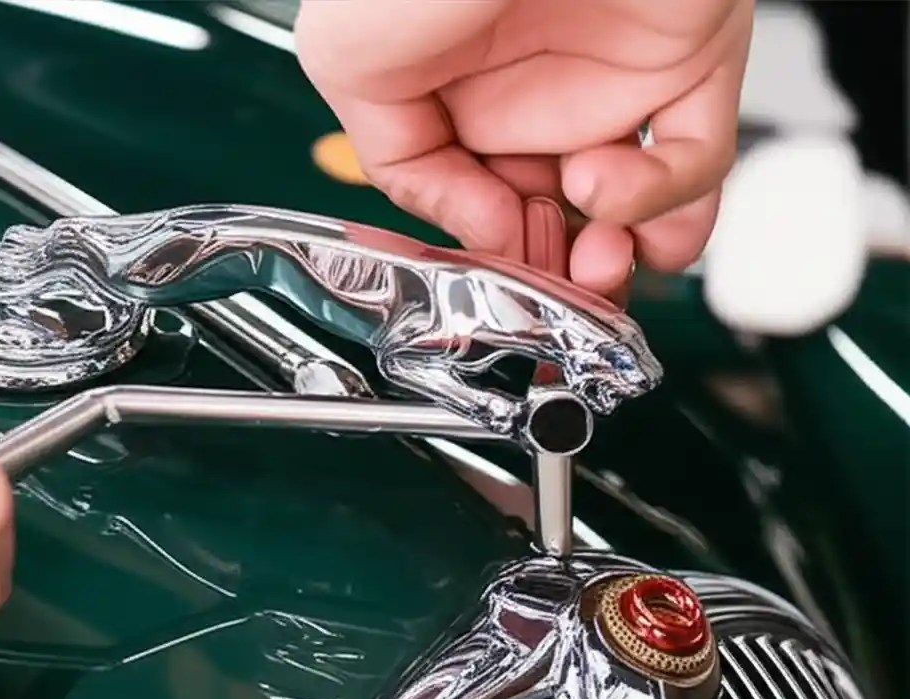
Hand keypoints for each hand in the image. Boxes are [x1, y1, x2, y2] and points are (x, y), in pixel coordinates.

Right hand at [296, 0, 752, 299]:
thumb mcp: (347, 60)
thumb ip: (394, 159)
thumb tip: (479, 227)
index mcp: (453, 94)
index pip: (477, 201)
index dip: (483, 246)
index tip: (485, 270)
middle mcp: (535, 94)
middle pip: (559, 217)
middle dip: (555, 270)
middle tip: (549, 291)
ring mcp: (613, 82)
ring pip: (633, 209)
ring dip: (615, 259)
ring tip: (595, 261)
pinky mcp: (688, 62)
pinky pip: (698, 158)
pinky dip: (665, 202)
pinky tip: (611, 193)